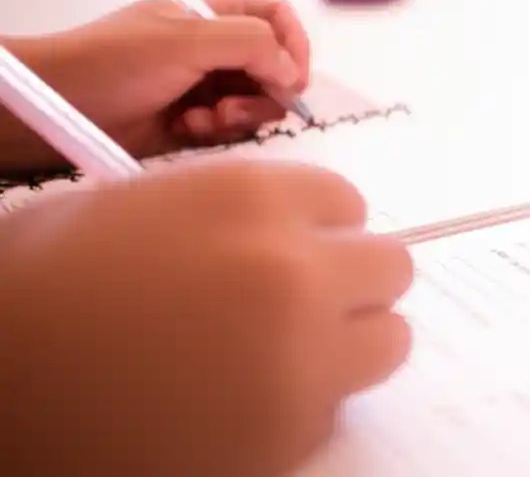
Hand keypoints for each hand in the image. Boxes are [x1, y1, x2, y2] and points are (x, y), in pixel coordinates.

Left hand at [0, 0, 311, 172]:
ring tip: (206, 120)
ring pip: (255, 102)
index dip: (294, 45)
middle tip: (238, 107)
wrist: (55, 108)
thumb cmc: (111, 63)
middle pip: (273, 66)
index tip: (293, 79)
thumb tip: (292, 72)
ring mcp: (202, 86)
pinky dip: (217, 133)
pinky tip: (188, 131)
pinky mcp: (190, 123)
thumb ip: (249, 44)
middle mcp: (212, 47)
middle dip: (265, 90)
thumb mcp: (184, 40)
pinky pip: (229, 130)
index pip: (275, 17)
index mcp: (211, 13)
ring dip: (240, 115)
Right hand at [0, 162, 413, 476]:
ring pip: (388, 340)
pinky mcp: (289, 434)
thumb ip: (226, 210)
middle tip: (296, 302)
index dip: (315, 227)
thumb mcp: (132, 207)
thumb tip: (286, 229)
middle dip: (348, 280)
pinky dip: (306, 403)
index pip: (346, 202)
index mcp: (250, 198)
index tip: (288, 247)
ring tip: (283, 353)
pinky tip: (241, 403)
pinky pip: (337, 407)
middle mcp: (293, 270)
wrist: (0, 391)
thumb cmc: (43, 287)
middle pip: (388, 267)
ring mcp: (300, 358)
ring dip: (348, 342)